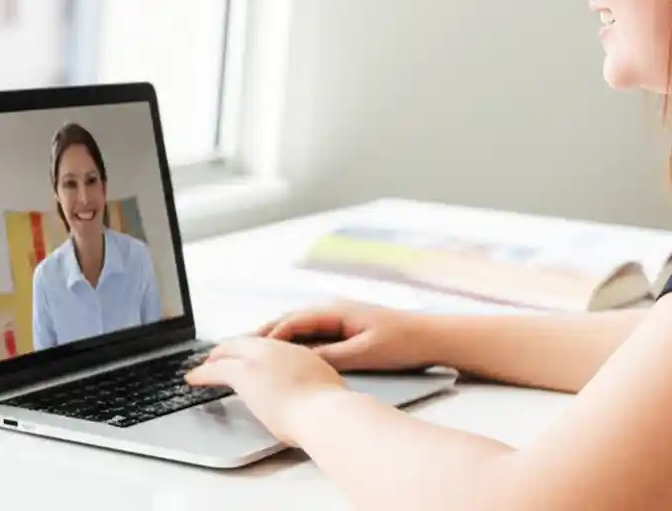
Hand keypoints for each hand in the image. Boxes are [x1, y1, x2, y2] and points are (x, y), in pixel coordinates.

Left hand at [184, 336, 349, 444]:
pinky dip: (201, 373)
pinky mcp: (242, 373)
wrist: (322, 411)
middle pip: (243, 343)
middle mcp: (274, 348)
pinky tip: (192, 378)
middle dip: (228, 350)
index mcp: (294, 350)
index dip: (249, 349)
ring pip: (227, 352)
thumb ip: (306, 381)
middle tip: (217, 357)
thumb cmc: (327, 407)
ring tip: (203, 366)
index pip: (265, 344)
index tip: (244, 354)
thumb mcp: (322, 384)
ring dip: (214, 359)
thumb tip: (303, 390)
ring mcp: (257, 358)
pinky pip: (214, 369)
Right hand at [255, 300, 430, 370]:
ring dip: (279, 338)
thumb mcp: (364, 352)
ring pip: (300, 328)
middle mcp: (334, 311)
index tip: (250, 348)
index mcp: (336, 311)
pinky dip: (296, 344)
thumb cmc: (402, 341)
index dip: (269, 335)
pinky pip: (313, 335)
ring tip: (255, 352)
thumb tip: (302, 360)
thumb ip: (332, 355)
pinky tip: (288, 356)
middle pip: (291, 321)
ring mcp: (339, 320)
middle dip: (265, 334)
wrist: (432, 337)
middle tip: (240, 347)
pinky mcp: (346, 331)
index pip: (293, 321)